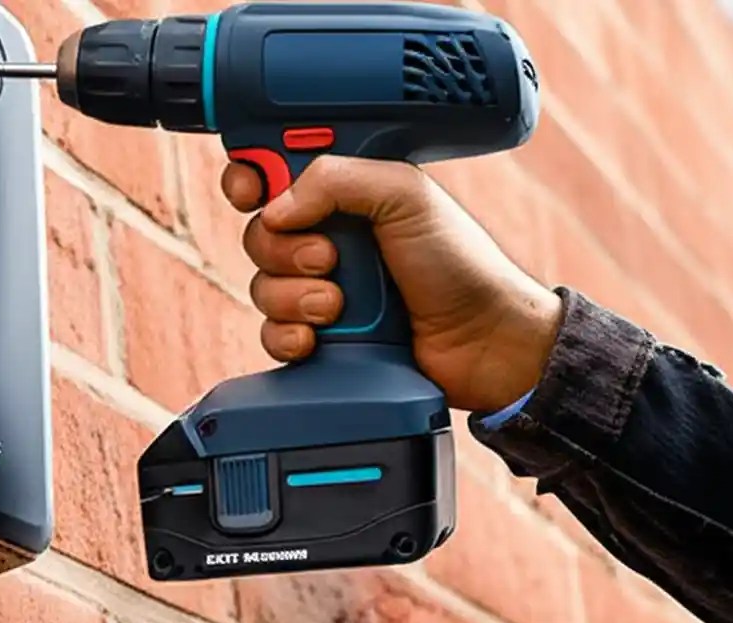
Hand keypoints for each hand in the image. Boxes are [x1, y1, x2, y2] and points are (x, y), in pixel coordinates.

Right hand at [222, 155, 562, 412]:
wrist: (482, 340)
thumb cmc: (458, 262)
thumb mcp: (404, 195)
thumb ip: (337, 180)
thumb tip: (274, 208)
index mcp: (344, 192)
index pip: (273, 172)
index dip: (250, 179)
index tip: (251, 190)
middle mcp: (326, 235)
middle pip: (258, 233)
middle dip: (283, 249)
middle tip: (330, 257)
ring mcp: (319, 287)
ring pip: (262, 286)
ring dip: (295, 297)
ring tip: (339, 305)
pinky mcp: (318, 335)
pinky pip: (270, 333)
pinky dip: (289, 336)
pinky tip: (319, 338)